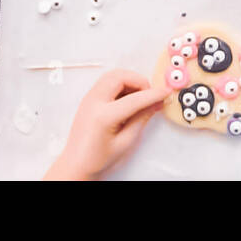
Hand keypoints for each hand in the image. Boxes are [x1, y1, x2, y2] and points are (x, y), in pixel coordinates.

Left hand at [43, 69, 167, 180]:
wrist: (76, 164)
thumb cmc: (96, 158)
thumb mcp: (125, 142)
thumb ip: (141, 119)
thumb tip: (155, 104)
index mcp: (103, 116)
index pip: (134, 98)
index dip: (153, 94)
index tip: (164, 93)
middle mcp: (93, 103)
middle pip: (120, 77)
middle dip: (139, 81)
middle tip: (149, 94)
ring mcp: (89, 99)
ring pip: (112, 75)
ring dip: (129, 80)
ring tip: (139, 96)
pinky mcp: (88, 99)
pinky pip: (106, 82)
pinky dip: (120, 84)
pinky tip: (128, 98)